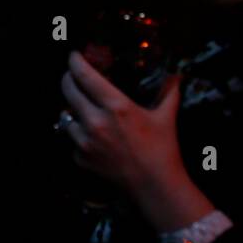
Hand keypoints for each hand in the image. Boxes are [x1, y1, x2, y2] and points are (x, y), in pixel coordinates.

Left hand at [60, 51, 216, 232]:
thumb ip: (168, 92)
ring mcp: (85, 141)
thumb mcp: (166, 116)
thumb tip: (176, 74)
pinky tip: (93, 137)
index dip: (75, 62)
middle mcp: (96, 122)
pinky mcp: (81, 158)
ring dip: (73, 111)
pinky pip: (73, 140)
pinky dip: (80, 137)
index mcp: (116, 106)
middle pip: (68, 91)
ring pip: (67, 117)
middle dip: (68, 80)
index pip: (85, 76)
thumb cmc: (163, 150)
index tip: (74, 56)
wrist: (155, 186)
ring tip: (85, 110)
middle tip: (72, 76)